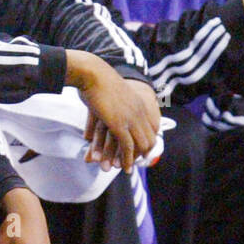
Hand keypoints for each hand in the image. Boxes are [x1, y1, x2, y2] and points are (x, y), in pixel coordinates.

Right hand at [67, 52, 160, 171]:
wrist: (91, 73)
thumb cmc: (95, 80)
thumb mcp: (112, 90)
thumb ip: (114, 102)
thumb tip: (106, 109)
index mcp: (139, 103)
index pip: (151, 128)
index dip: (147, 140)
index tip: (141, 151)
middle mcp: (139, 112)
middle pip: (148, 138)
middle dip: (142, 153)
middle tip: (134, 162)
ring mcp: (131, 118)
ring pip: (139, 145)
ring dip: (132, 159)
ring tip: (127, 170)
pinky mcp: (120, 124)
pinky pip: (127, 147)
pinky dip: (126, 159)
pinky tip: (123, 167)